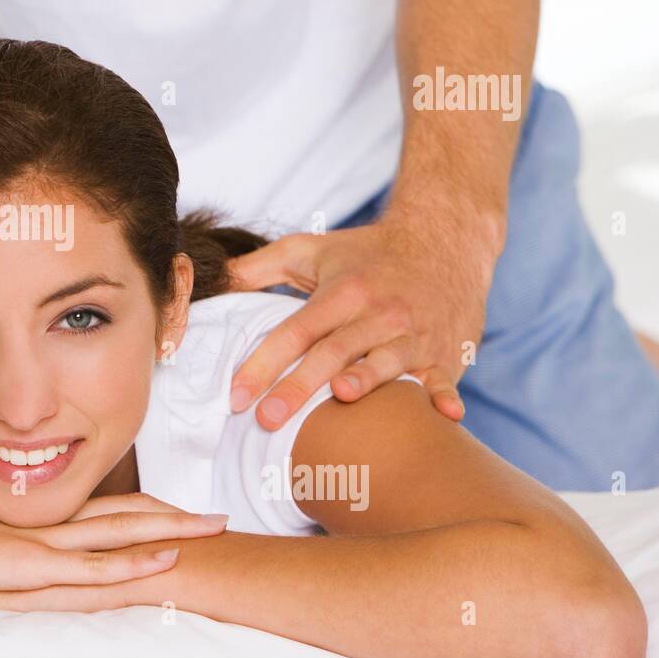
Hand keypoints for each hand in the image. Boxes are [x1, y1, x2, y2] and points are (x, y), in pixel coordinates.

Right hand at [0, 493, 223, 615]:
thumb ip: (16, 550)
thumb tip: (29, 557)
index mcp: (46, 521)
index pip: (110, 509)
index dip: (148, 508)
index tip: (180, 509)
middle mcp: (56, 526)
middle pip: (129, 513)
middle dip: (176, 514)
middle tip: (219, 516)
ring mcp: (50, 544)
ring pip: (123, 533)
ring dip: (172, 529)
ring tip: (212, 526)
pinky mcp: (37, 567)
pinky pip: (95, 567)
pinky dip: (133, 562)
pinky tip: (164, 558)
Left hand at [226, 212, 500, 428]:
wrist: (444, 239)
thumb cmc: (366, 253)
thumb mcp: (310, 249)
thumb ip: (259, 267)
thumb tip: (213, 279)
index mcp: (343, 292)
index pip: (295, 331)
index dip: (264, 362)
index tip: (236, 395)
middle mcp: (378, 313)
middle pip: (333, 353)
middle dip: (299, 386)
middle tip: (266, 419)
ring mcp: (413, 334)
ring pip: (387, 362)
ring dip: (368, 380)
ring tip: (341, 399)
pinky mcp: (445, 353)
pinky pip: (445, 377)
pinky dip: (444, 396)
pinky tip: (444, 417)